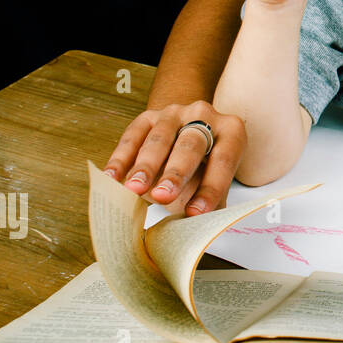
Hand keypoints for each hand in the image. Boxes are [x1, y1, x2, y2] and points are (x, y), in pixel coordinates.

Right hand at [102, 101, 245, 214]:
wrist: (188, 131)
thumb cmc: (205, 165)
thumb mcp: (215, 179)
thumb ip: (209, 200)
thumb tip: (198, 229)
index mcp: (231, 131)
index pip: (223, 161)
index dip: (210, 188)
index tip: (196, 214)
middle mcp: (204, 115)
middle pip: (191, 145)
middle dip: (176, 173)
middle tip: (163, 197)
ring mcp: (174, 113)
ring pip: (160, 138)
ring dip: (145, 166)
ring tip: (133, 190)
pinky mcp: (148, 116)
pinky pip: (132, 136)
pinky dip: (120, 159)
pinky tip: (112, 178)